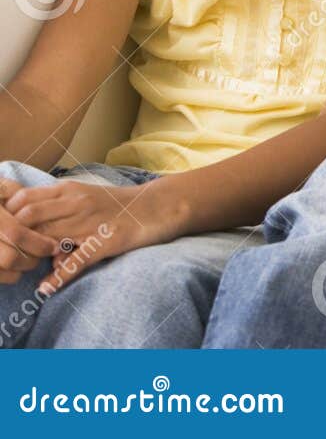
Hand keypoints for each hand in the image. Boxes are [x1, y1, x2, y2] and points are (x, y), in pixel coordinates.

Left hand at [7, 180, 170, 293]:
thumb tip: (32, 226)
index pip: (23, 200)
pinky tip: (46, 287)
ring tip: (26, 268)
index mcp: (69, 190)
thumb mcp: (85, 195)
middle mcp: (76, 203)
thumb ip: (57, 206)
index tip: (7, 231)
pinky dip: (57, 277)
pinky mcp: (104, 243)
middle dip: (15, 238)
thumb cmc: (119, 204)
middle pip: (29, 219)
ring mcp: (90, 223)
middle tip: (14, 252)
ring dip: (31, 256)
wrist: (159, 206)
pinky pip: (75, 262)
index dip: (8, 217)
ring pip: (46, 239)